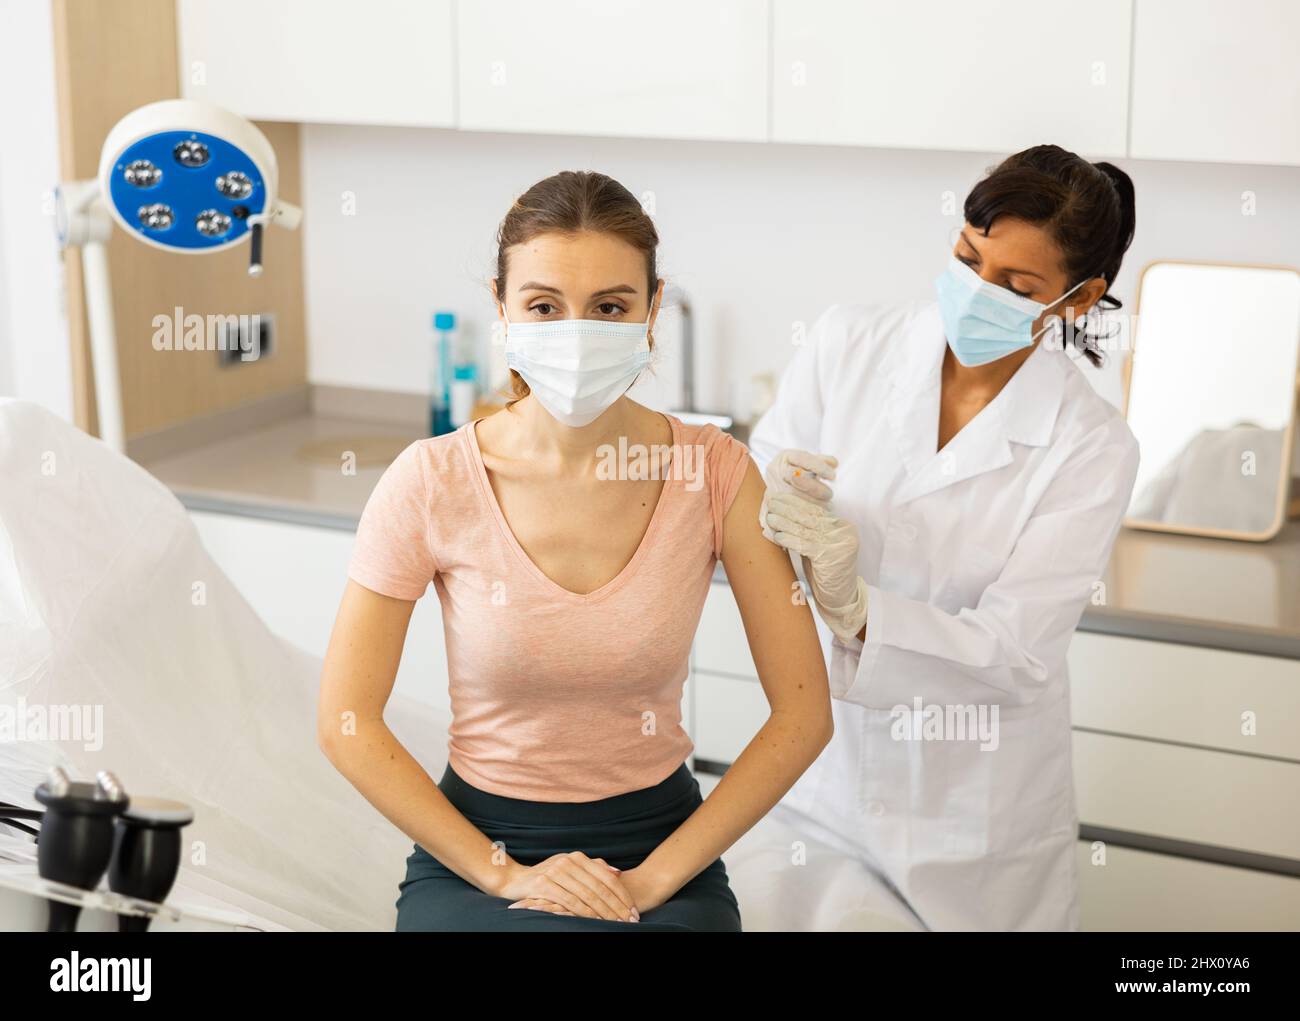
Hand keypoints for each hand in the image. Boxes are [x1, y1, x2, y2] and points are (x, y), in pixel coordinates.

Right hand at [496, 852, 639, 921]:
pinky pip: (570, 902)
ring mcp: (556, 872)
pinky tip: (595, 922)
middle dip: (618, 907)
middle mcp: (569, 862)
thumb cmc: (545, 876)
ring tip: (617, 924)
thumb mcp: (569, 868)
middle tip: (630, 921)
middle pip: (600, 888)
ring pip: (587, 896)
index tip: (634, 910)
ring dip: (605, 913)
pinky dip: (585, 913)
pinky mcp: (545, 885)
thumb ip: (593, 868)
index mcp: (578, 858)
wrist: (513, 880)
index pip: (607, 878)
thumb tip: (617, 872)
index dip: (622, 895)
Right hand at [759, 449, 836, 540]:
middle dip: (816, 487)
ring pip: (792, 495)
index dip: (819, 466)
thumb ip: (822, 462)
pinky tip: (817, 514)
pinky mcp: (771, 503)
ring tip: (826, 506)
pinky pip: (789, 509)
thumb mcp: (810, 464)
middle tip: (829, 494)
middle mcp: (775, 470)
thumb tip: (834, 463)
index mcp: (785, 457)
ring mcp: (771, 487)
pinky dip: (805, 512)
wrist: (780, 487)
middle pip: (796, 477)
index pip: (802, 458)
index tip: (833, 476)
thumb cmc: (801, 473)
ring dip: (812, 501)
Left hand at [762, 491, 868, 641]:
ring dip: (784, 521)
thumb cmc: (824, 571)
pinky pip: (805, 544)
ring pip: (806, 528)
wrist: (840, 598)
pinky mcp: (832, 557)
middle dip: (788, 507)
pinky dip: (789, 539)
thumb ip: (807, 529)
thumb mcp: (818, 545)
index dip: (802, 495)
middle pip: (811, 515)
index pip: (818, 506)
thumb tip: (781, 510)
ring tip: (769, 516)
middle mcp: (844, 531)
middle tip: (770, 501)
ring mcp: (840, 543)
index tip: (786, 485)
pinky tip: (777, 535)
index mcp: (841, 525)